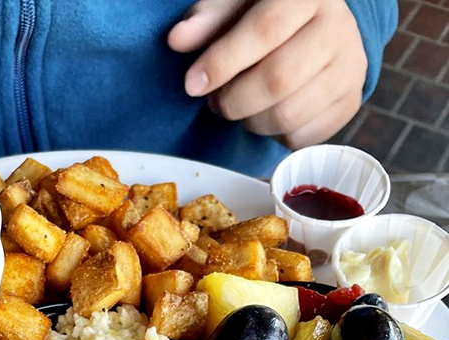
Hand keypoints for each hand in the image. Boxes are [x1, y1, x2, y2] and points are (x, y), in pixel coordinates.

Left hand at [168, 0, 367, 148]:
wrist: (323, 27)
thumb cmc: (270, 14)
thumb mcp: (238, 5)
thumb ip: (209, 19)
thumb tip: (178, 39)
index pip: (265, 29)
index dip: (223, 61)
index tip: (193, 85)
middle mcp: (338, 28)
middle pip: (278, 79)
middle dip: (234, 100)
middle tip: (216, 102)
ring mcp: (350, 67)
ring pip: (288, 115)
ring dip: (251, 121)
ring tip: (240, 107)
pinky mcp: (350, 102)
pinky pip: (301, 137)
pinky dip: (274, 135)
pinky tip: (267, 114)